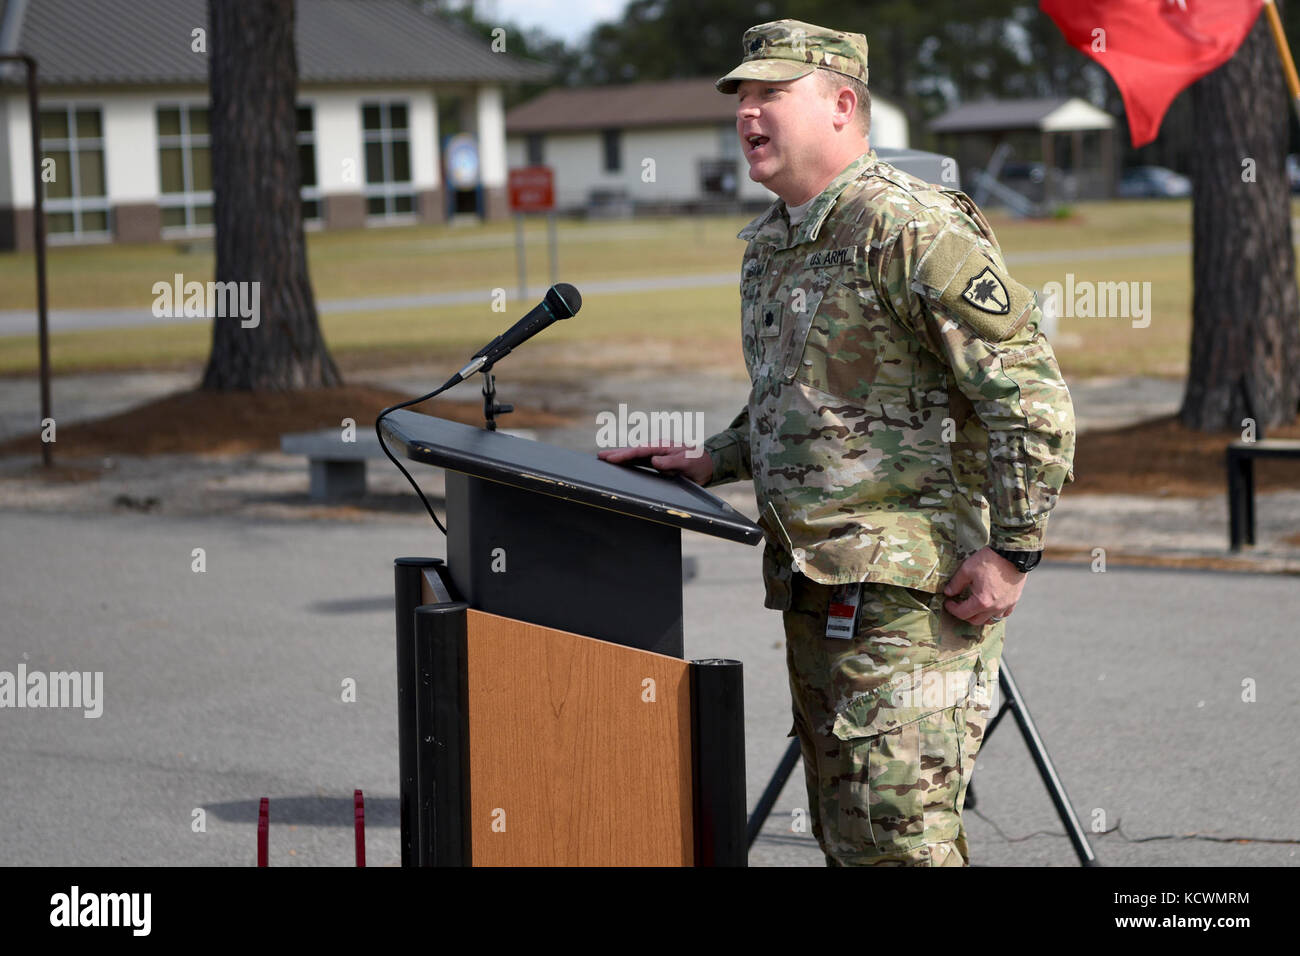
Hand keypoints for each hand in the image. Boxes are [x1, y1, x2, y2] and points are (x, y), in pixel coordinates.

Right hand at [597, 444, 713, 485]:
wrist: (708, 464)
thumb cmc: (698, 462)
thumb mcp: (687, 462)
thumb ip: (671, 461)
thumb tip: (653, 460)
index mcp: (661, 446)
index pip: (638, 451)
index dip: (624, 455)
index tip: (610, 458)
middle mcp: (656, 449)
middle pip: (632, 451)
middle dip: (616, 453)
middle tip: (599, 456)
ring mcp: (656, 455)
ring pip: (634, 456)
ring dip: (620, 457)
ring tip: (604, 458)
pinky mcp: (657, 461)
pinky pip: (640, 461)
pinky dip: (628, 462)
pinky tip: (621, 465)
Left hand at [942, 547, 1025, 625]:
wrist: (1012, 554)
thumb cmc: (989, 561)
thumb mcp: (967, 570)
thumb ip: (955, 584)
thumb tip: (948, 593)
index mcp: (981, 601)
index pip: (962, 613)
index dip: (952, 609)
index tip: (948, 602)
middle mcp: (994, 608)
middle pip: (975, 620)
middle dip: (964, 615)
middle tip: (958, 605)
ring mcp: (1006, 605)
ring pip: (990, 620)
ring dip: (980, 616)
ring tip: (973, 607)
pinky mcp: (1014, 601)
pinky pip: (1003, 614)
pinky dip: (994, 613)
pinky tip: (990, 606)